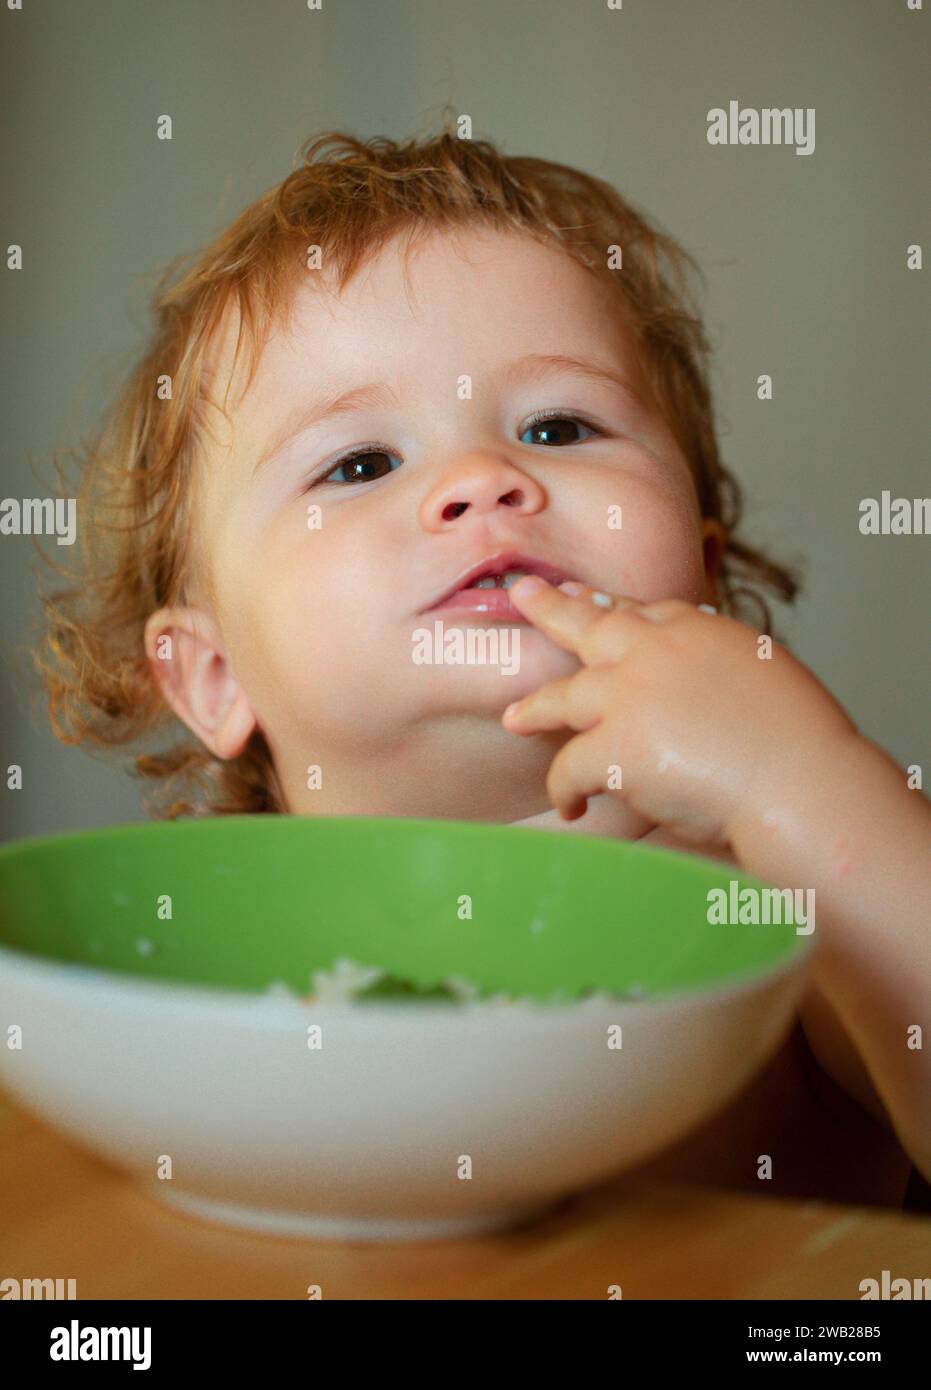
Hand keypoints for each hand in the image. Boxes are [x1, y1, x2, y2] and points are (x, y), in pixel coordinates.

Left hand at [501, 577, 858, 848]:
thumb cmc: (801, 746)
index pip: (644, 612)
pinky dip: (567, 791)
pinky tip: (571, 808)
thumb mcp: (766, 678)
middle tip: (523, 593)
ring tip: (515, 719)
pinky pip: (569, 767)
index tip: (587, 602)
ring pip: (563, 695)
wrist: (801, 781)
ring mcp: (631, 694)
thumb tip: (707, 690)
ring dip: (535, 709)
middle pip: (592, 624)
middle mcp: (659, 651)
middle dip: (551, 607)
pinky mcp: (616, 744)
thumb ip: (722, 672)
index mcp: (701, 631)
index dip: (610, 609)